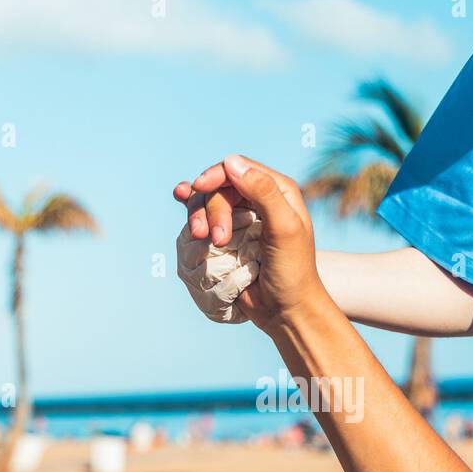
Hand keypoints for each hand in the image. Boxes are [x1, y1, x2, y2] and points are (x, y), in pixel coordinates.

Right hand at [173, 155, 322, 329]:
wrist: (285, 309)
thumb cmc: (292, 271)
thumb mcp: (284, 228)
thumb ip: (263, 192)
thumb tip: (231, 163)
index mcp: (277, 190)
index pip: (238, 169)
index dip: (215, 175)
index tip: (198, 187)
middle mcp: (258, 200)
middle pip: (219, 189)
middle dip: (210, 210)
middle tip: (216, 239)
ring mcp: (241, 219)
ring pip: (207, 205)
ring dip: (199, 219)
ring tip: (203, 240)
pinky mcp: (228, 238)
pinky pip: (204, 221)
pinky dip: (192, 216)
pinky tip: (180, 203)